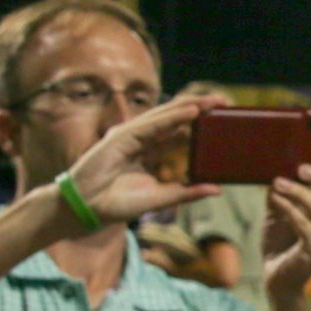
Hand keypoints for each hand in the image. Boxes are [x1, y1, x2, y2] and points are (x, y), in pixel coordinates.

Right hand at [57, 97, 215, 227]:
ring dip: (189, 107)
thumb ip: (187, 192)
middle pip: (173, 119)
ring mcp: (130, 136)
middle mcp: (140, 140)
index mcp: (149, 151)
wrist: (87, 209)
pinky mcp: (120, 137)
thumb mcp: (161, 198)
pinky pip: (151, 125)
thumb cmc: (117, 203)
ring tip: (212, 101)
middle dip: (198, 109)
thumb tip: (217, 190)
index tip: (222, 118)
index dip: (199, 124)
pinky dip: (172, 117)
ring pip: (164, 116)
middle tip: (223, 101)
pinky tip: (191, 112)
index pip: (177, 132)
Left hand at [260, 152, 310, 299]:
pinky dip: (289, 210)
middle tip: (301, 167)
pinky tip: (275, 200)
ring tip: (277, 182)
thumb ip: (281, 188)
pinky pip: (305, 225)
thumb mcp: (279, 206)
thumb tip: (275, 164)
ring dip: (299, 192)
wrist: (275, 274)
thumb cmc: (280, 238)